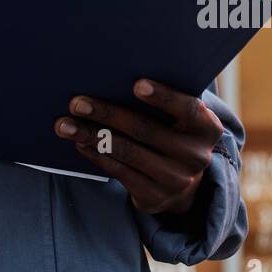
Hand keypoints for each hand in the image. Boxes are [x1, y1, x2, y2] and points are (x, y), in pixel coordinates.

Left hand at [53, 79, 224, 214]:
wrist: (183, 183)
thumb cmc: (172, 132)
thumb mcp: (179, 118)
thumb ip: (162, 100)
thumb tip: (112, 73)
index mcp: (206, 128)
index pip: (187, 108)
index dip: (163, 96)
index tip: (136, 84)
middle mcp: (195, 156)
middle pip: (145, 130)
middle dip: (106, 113)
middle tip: (76, 102)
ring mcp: (176, 180)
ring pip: (126, 152)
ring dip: (91, 135)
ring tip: (64, 124)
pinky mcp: (155, 198)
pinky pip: (119, 171)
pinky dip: (96, 154)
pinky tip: (79, 142)